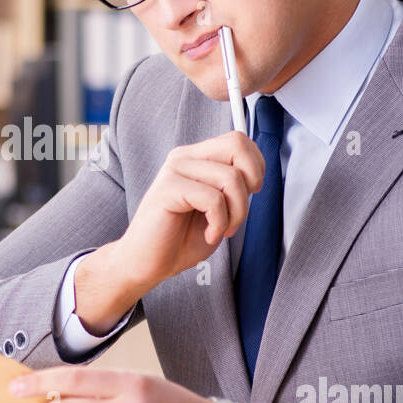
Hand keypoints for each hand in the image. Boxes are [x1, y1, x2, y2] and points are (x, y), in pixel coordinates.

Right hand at [116, 130, 264, 288]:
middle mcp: (185, 157)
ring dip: (236, 212)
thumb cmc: (180, 239)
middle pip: (236, 144)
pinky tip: (209, 234)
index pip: (238, 140)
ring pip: (231, 177)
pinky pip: (213, 199)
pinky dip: (219, 223)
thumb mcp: (218, 209)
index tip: (248, 194)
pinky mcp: (168, 188)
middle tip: (238, 210)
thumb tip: (256, 176)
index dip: (255, 166)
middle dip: (251, 181)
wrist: (147, 263)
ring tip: (221, 229)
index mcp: (196, 158)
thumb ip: (233, 187)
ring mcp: (175, 170)